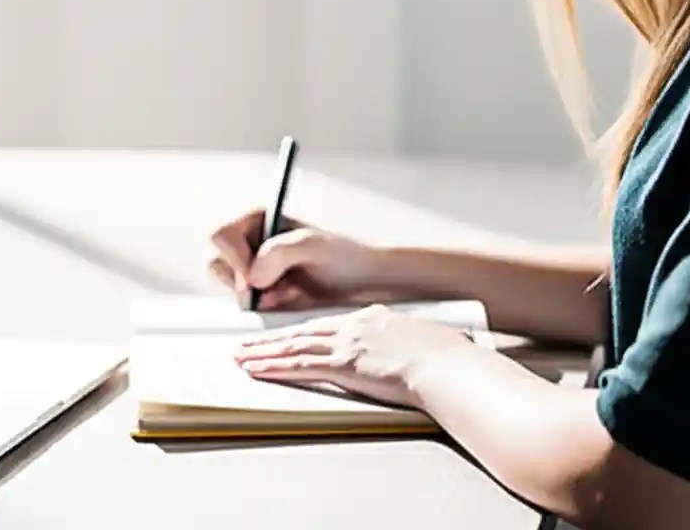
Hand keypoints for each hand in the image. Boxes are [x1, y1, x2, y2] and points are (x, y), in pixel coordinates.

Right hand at [209, 208, 380, 309]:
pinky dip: (263, 305)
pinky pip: (244, 302)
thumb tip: (252, 276)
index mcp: (257, 218)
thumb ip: (280, 252)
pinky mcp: (259, 288)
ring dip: (254, 295)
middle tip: (272, 289)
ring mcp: (252, 265)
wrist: (365, 279)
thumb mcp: (315, 246)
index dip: (234, 258)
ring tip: (286, 292)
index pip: (219, 236)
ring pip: (227, 284)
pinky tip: (288, 298)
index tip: (256, 276)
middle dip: (241, 282)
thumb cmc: (346, 255)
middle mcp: (249, 239)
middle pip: (216, 262)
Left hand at [232, 304, 474, 408]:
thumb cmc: (446, 357)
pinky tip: (257, 370)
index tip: (286, 335)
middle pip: (303, 332)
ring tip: (241, 358)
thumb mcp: (423, 340)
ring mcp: (347, 344)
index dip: (302, 331)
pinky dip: (274, 367)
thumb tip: (409, 353)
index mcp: (372, 319)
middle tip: (248, 344)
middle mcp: (354, 327)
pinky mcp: (343, 365)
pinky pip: (299, 365)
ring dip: (264, 353)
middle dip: (272, 340)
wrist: (447, 364)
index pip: (327, 324)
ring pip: (294, 346)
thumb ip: (406, 343)